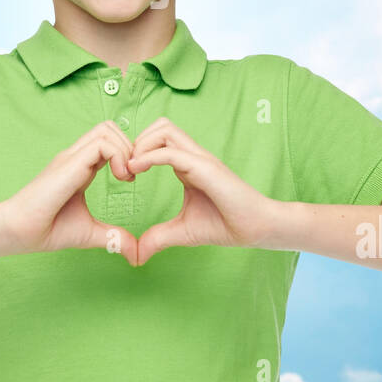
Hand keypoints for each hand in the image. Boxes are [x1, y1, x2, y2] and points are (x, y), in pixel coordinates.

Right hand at [0, 121, 140, 266]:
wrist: (19, 231)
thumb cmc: (48, 229)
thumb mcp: (90, 232)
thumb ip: (113, 237)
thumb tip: (136, 255)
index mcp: (80, 168)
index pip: (108, 142)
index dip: (127, 154)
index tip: (131, 179)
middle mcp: (76, 157)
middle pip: (109, 128)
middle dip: (130, 146)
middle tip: (133, 174)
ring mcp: (71, 157)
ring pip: (107, 130)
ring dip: (126, 150)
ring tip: (126, 177)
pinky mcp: (69, 163)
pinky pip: (102, 144)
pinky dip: (119, 156)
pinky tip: (120, 178)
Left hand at [127, 117, 279, 265]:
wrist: (256, 229)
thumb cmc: (225, 225)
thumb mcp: (182, 231)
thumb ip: (158, 238)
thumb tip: (136, 255)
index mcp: (187, 165)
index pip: (158, 140)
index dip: (137, 151)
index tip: (125, 175)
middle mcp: (193, 156)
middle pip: (160, 126)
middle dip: (137, 141)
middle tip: (126, 169)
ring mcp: (200, 159)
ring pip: (165, 129)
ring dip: (142, 145)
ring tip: (131, 169)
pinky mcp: (205, 167)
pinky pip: (171, 152)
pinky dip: (149, 156)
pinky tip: (136, 171)